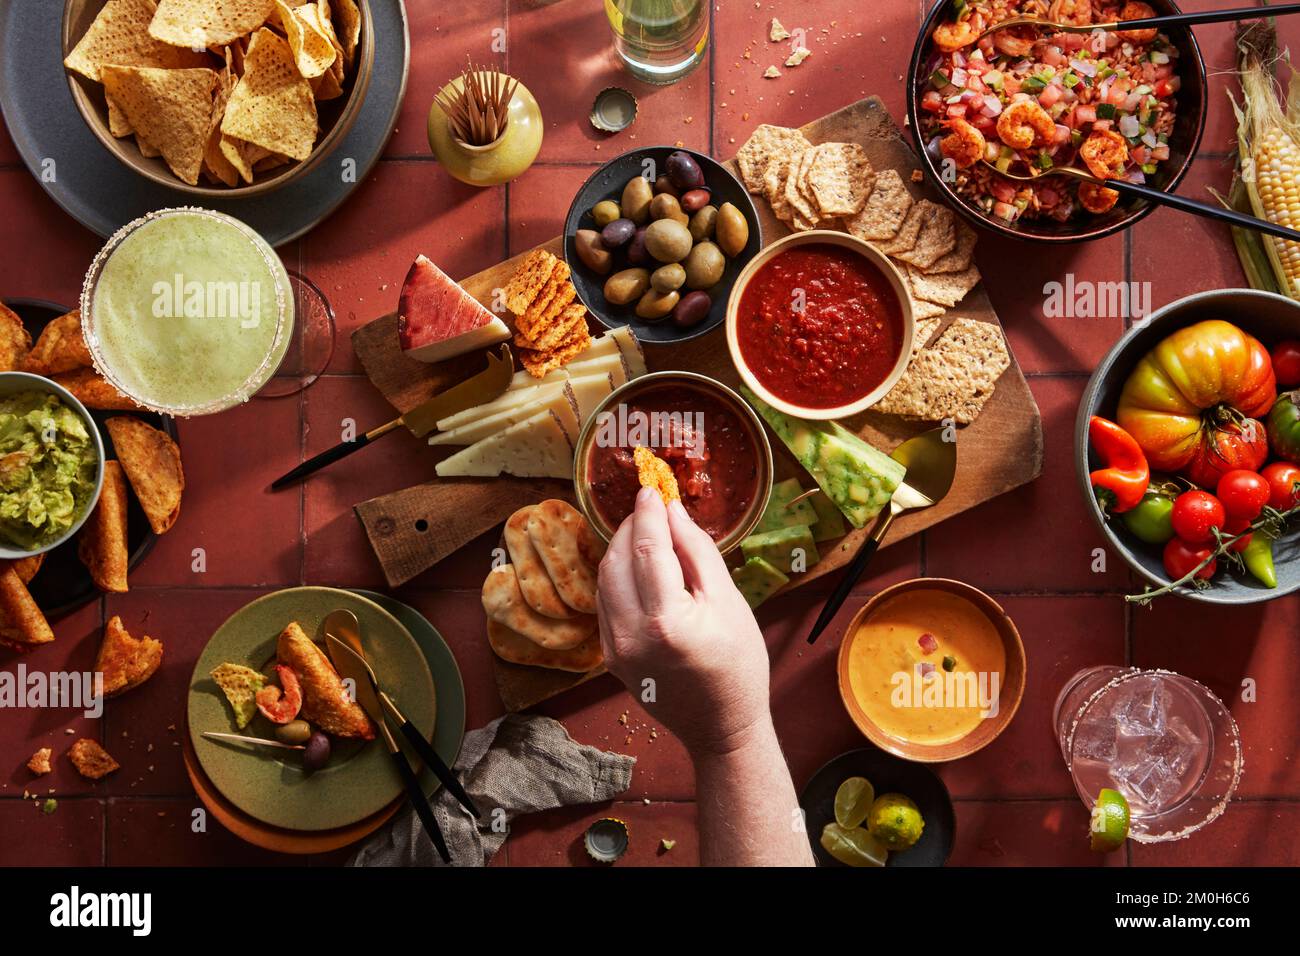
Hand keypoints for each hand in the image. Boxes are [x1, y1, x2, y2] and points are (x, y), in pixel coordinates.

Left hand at [596, 487, 771, 756]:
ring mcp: (616, 649)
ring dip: (620, 550)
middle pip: (616, 560)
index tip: (651, 488)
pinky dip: (617, 577)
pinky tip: (639, 568)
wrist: (721, 727)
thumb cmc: (738, 665)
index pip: (646, 549)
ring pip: (604, 580)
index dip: (647, 513)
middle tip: (651, 507)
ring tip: (646, 533)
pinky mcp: (610, 657)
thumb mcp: (727, 602)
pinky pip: (605, 603)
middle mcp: (631, 635)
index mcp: (666, 621)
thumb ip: (697, 553)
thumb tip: (674, 512)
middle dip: (631, 527)